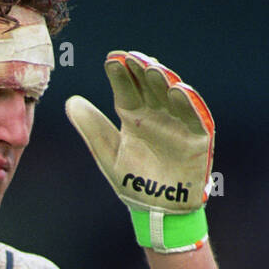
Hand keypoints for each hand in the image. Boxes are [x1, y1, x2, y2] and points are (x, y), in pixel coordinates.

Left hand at [66, 51, 214, 251]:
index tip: (112, 59)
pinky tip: (178, 90)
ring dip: (164, 81)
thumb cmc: (133, 183)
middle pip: (149, 87)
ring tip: (153, 68)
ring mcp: (177, 124)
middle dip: (141, 71)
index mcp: (133, 117)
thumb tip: (71, 102)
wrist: (156, 211)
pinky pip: (195, 117)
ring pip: (171, 96)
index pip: (126, 90)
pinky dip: (188, 104)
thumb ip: (92, 128)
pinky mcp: (197, 138)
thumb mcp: (108, 154)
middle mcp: (156, 115)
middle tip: (132, 57)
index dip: (120, 75)